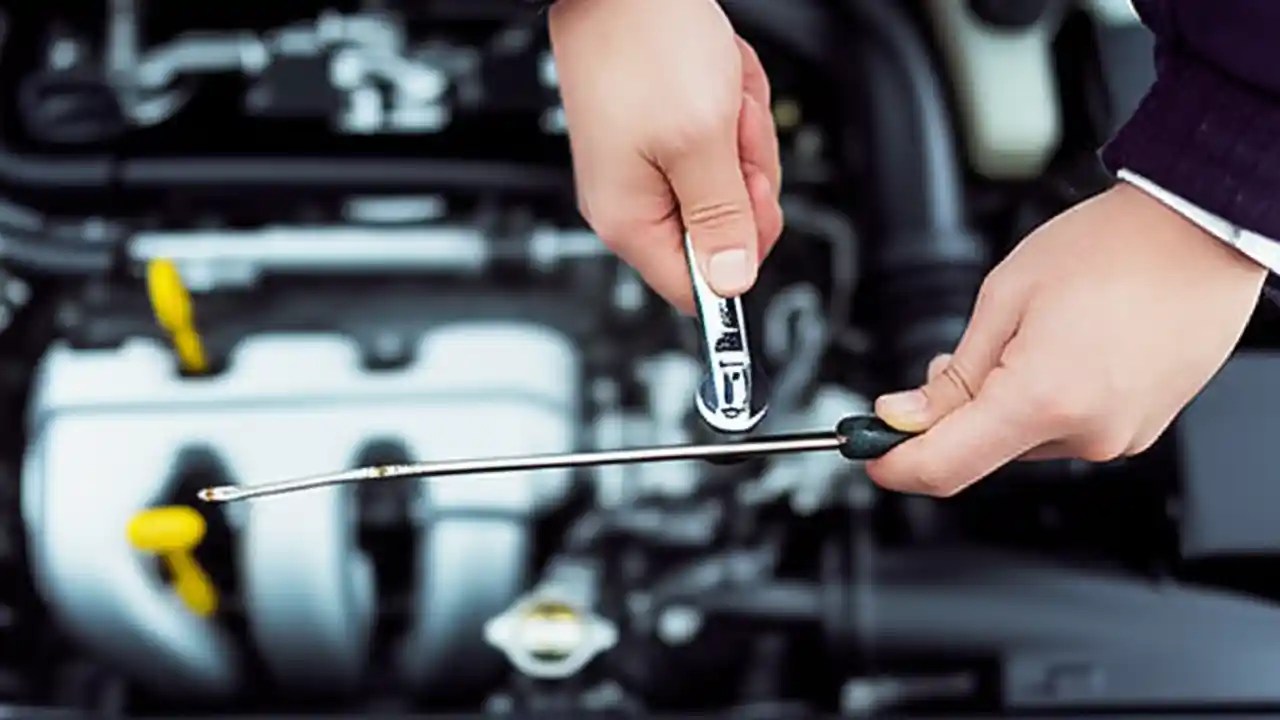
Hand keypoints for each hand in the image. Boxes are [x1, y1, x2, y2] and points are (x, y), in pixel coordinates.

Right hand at [548, 0, 782, 311]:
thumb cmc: (647, 47)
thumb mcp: (701, 142)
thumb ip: (722, 220)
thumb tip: (729, 285)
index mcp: (631, 218)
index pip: (694, 287)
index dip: (738, 253)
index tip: (750, 205)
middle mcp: (634, 200)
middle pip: (725, 230)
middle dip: (745, 174)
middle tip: (731, 131)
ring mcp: (648, 166)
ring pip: (731, 182)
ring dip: (742, 133)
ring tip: (719, 95)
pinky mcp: (663, 135)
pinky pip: (723, 143)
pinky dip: (732, 109)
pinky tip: (716, 80)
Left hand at [867, 182, 1267, 495]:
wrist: (1201, 231)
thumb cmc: (1113, 248)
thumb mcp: (1005, 298)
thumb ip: (952, 374)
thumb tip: (904, 415)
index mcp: (1042, 400)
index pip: (944, 467)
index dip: (894, 464)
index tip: (869, 450)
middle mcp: (1085, 432)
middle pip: (982, 452)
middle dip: (950, 415)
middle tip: (946, 362)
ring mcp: (1118, 436)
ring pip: (1022, 440)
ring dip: (1000, 404)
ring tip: (1027, 338)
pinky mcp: (1138, 430)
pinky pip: (1066, 430)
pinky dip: (1043, 402)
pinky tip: (1060, 351)